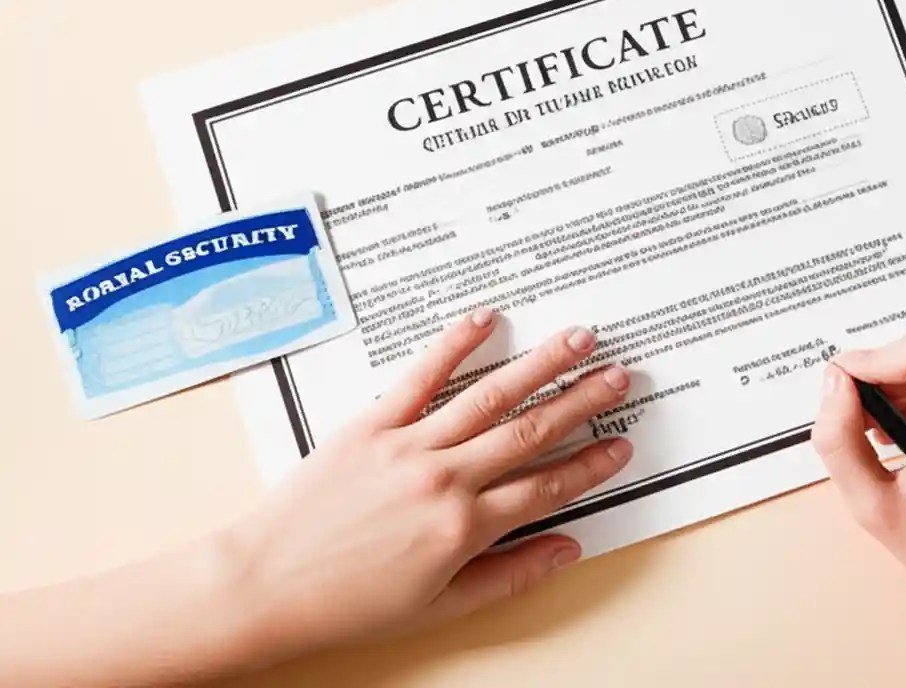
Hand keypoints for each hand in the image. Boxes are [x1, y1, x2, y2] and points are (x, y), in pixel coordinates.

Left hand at [219, 309, 632, 663]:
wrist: (264, 586)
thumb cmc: (345, 603)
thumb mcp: (440, 607)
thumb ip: (510, 576)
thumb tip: (566, 550)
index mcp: (464, 529)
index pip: (547, 488)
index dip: (591, 465)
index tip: (619, 446)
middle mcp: (444, 480)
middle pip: (531, 432)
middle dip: (581, 401)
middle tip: (617, 377)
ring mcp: (407, 446)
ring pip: (490, 397)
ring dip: (540, 365)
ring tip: (576, 340)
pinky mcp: (370, 425)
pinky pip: (421, 376)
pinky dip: (454, 344)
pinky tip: (484, 320)